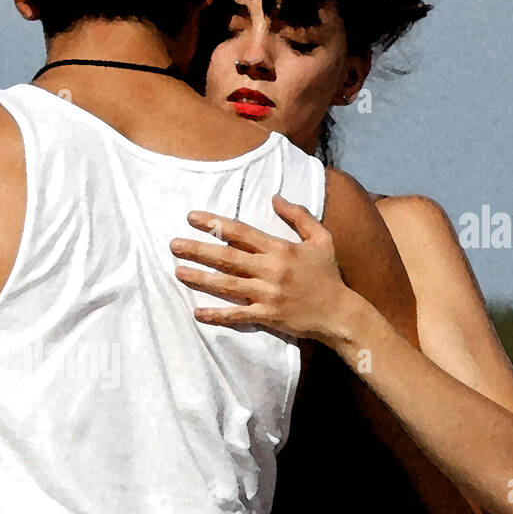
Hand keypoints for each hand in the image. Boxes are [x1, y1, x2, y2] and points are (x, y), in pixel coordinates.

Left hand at [170, 194, 359, 343]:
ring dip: (201, 278)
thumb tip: (275, 197)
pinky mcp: (267, 316)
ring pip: (227, 285)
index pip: (241, 232)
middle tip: (173, 245)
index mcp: (281, 249)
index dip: (215, 223)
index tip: (192, 217)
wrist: (339, 313)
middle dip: (198, 250)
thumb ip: (299, 216)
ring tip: (178, 272)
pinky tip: (198, 313)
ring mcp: (268, 295)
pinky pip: (238, 315)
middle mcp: (271, 270)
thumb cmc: (328, 275)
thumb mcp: (322, 238)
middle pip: (227, 257)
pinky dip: (217, 315)